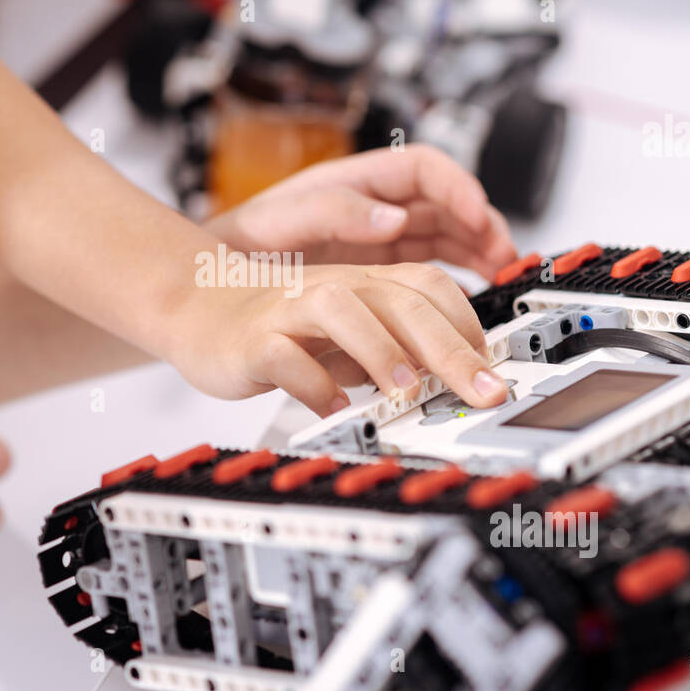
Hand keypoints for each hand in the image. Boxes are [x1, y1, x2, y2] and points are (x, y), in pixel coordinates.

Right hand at [168, 262, 508, 416]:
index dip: (468, 326)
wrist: (197, 306)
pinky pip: (287, 356)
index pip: (429, 286)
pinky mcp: (254, 339)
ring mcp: (291, 309)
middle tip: (481, 390)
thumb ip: (393, 342)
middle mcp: (333, 288)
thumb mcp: (347, 328)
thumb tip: (452, 375)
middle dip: (450, 348)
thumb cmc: (278, 321)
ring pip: (344, 310)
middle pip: (401, 300)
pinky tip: (335, 408)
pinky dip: (314, 384)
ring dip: (382, 350)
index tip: (492, 371)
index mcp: (363, 282)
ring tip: (408, 391)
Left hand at [204, 144, 517, 279]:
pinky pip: (428, 266)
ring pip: (444, 236)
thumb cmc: (240, 244)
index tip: (478, 215)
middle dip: (481, 223)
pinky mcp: (375, 272)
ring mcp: (377, 238)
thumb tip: (394, 217)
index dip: (458, 187)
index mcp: (355, 182)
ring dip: (477, 251)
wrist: (209, 280)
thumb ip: (336, 214)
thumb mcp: (283, 222)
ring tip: (500, 278)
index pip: (424, 170)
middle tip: (505, 256)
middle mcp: (373, 206)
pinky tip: (469, 297)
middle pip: (445, 203)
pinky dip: (454, 277)